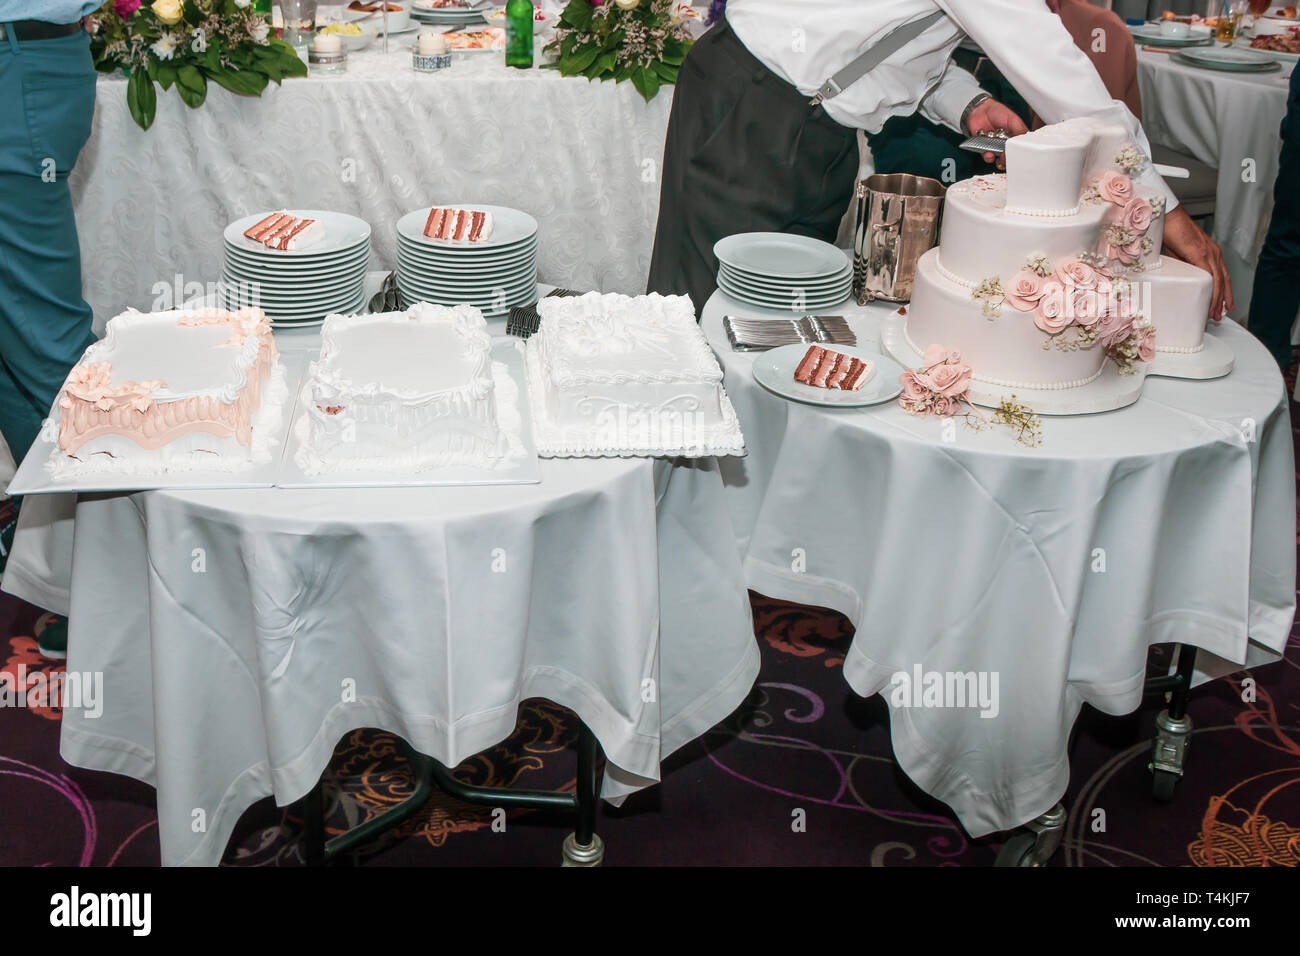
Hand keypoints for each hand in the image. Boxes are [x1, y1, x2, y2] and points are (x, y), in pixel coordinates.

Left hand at [964, 99, 1029, 170]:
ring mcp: (997, 148)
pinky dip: (989, 157)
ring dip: (1000, 160)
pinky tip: (989, 153)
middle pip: (1011, 158)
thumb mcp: (1013, 119)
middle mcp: (1007, 145)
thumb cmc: (998, 112)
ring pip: (1001, 161)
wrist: (980, 111)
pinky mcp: (986, 150)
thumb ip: (1020, 130)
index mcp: (1016, 138)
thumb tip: (1025, 142)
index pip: (1021, 150)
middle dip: (1009, 159)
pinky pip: (989, 158)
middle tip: (1007, 155)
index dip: (1019, 154)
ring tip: (1000, 155)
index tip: (1018, 154)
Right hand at [1162, 206, 1232, 320]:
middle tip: (1223, 313)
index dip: (1223, 289)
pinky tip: (1211, 301)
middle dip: (1225, 298)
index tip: (1222, 303)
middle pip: (1224, 279)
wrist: (1166, 215)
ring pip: (1220, 280)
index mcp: (1209, 251)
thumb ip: (1183, 264)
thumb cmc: (1169, 229)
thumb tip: (1182, 276)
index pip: (1221, 273)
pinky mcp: (1200, 253)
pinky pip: (1210, 276)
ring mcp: (1209, 252)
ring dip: (1219, 298)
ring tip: (1216, 313)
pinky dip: (1212, 290)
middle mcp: (1213, 252)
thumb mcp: (1177, 252)